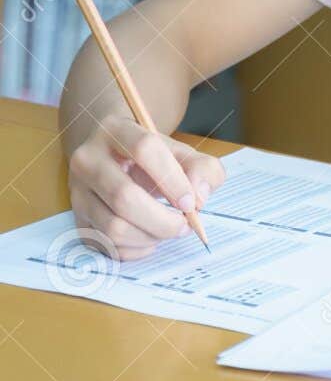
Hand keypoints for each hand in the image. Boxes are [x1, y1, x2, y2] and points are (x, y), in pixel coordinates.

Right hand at [68, 112, 226, 261]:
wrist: (114, 158)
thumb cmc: (153, 158)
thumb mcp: (182, 153)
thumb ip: (204, 169)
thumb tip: (198, 197)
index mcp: (116, 130)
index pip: (144, 149)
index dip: (172, 179)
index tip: (190, 203)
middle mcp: (87, 159)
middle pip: (124, 197)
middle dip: (162, 220)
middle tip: (183, 226)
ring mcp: (77, 191)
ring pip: (114, 227)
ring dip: (150, 237)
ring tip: (167, 230)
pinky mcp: (76, 219)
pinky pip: (106, 246)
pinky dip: (135, 250)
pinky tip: (149, 238)